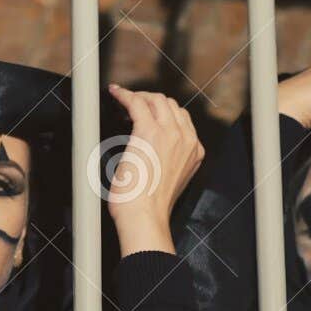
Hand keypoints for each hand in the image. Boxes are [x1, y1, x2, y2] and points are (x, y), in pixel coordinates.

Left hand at [104, 85, 203, 255]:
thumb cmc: (150, 208)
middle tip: (134, 105)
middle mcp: (186, 139)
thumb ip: (168, 164)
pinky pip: (136, 103)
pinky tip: (115, 93)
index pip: (182, 119)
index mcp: (194, 152)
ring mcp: (169, 133)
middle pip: (171, 105)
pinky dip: (124, 95)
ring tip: (125, 99)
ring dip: (140, 96)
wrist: (145, 216)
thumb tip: (151, 154)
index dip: (163, 113)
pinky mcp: (148, 131)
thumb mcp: (170, 182)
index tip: (149, 113)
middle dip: (152, 100)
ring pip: (157, 100)